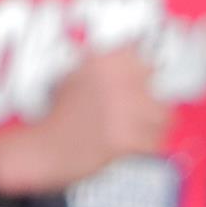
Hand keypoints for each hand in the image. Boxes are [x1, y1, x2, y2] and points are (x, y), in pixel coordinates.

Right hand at [0, 47, 168, 196]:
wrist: (42, 148)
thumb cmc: (56, 115)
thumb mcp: (74, 75)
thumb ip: (106, 68)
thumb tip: (140, 65)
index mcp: (103, 59)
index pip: (143, 58)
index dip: (143, 74)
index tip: (141, 83)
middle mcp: (116, 79)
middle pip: (159, 86)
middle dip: (150, 99)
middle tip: (137, 110)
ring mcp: (124, 109)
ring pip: (163, 115)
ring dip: (153, 124)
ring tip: (136, 129)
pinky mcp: (126, 138)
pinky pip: (155, 141)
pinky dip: (146, 146)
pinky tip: (129, 146)